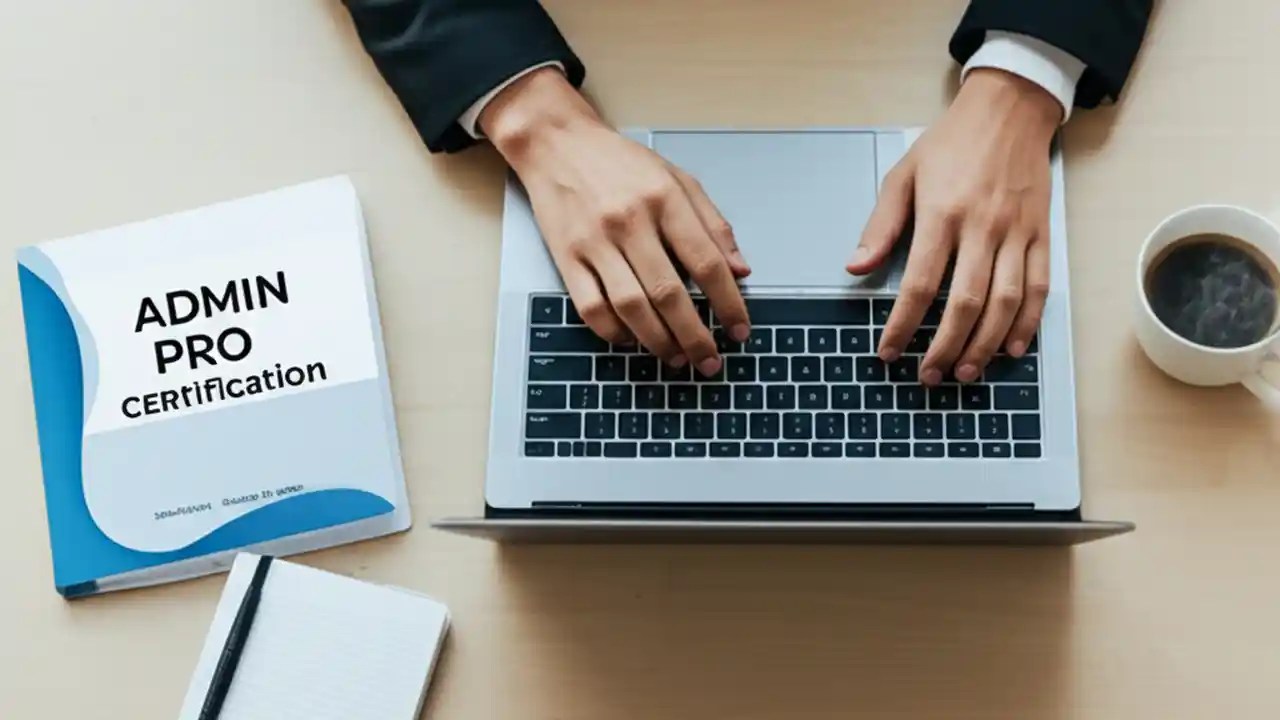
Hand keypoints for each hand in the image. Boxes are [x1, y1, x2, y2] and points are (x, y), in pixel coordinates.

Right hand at [480, 68, 750, 375]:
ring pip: (631, 307)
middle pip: (669, 293)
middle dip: (695, 335)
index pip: (707, 262)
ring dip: (658, 341)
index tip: (740, 330)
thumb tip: (741, 269)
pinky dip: (614, 332)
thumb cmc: (620, 163)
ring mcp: (595, 242)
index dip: (729, 303)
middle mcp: (630, 221)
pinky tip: (633, 340)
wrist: (556, 143)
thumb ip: (713, 224)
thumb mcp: (678, 178)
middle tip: (710, 361)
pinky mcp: (566, 257)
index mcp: (665, 199)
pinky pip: (591, 307)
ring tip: (677, 359)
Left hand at [847, 68, 1060, 385]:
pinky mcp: (1042, 233)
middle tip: (928, 375)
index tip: (889, 351)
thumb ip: (881, 226)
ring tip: (966, 373)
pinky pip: (1038, 287)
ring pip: (1005, 302)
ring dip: (985, 344)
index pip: (919, 283)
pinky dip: (1026, 323)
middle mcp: (982, 227)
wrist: (1010, 108)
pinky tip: (1011, 348)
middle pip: (965, 302)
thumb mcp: (903, 174)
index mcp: (942, 213)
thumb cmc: (951, 143)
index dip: (903, 324)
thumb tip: (855, 267)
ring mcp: (1017, 232)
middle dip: (946, 347)